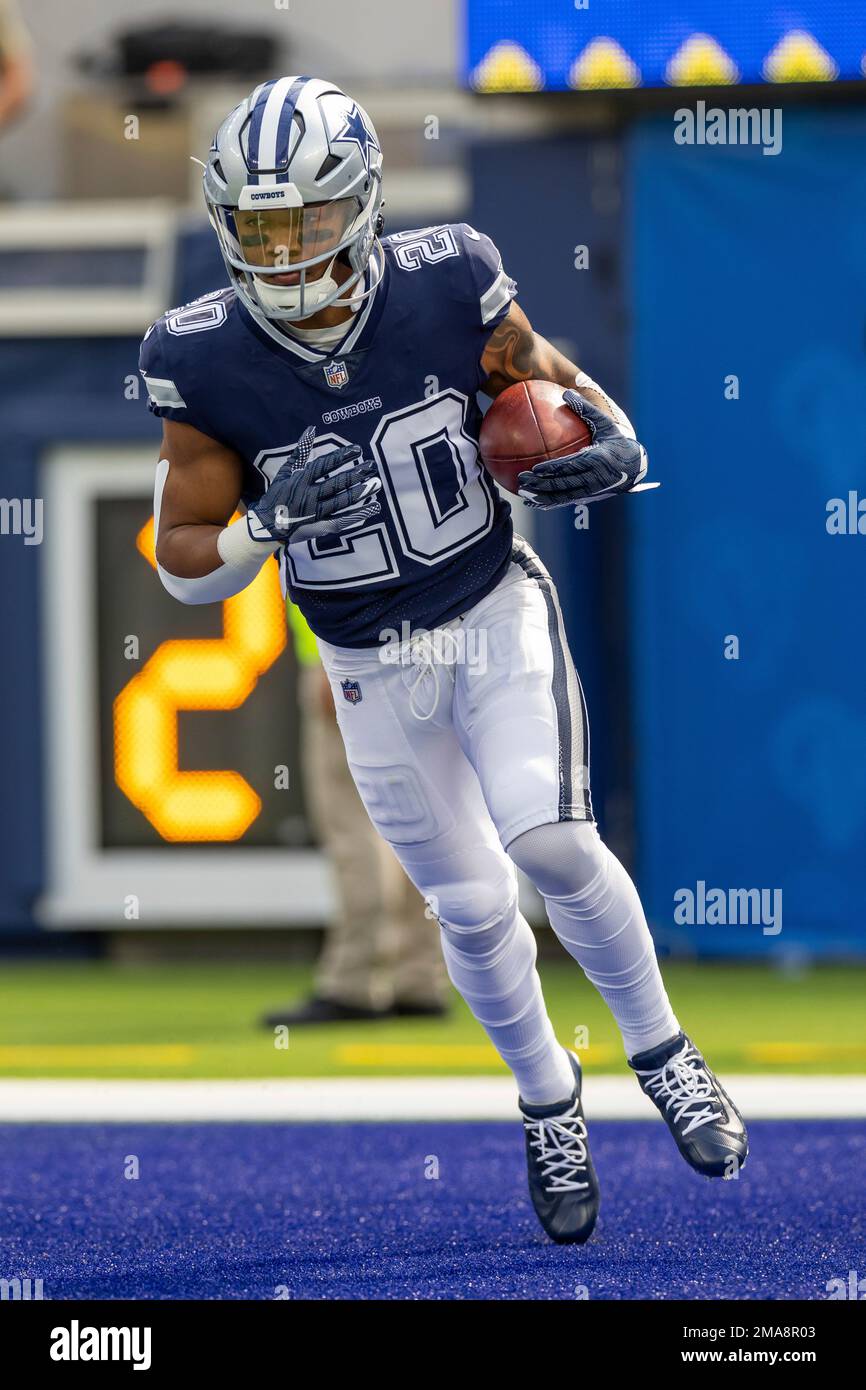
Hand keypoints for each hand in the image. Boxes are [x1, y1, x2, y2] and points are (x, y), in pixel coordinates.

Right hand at [247, 427, 381, 542]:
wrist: (267, 525)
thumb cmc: (277, 495)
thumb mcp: (285, 472)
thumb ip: (300, 451)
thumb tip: (311, 429)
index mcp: (301, 481)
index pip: (323, 466)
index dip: (341, 457)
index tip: (357, 449)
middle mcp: (309, 496)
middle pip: (335, 484)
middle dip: (355, 475)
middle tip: (372, 466)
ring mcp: (316, 512)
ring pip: (342, 502)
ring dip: (360, 493)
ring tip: (376, 483)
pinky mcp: (321, 526)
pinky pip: (343, 520)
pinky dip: (359, 514)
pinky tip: (373, 506)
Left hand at [517, 391, 647, 507]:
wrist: (634, 467)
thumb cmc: (615, 441)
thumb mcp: (605, 423)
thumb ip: (585, 409)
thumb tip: (565, 393)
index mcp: (597, 460)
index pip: (572, 466)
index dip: (554, 469)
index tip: (536, 467)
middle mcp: (593, 479)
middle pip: (563, 484)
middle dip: (541, 484)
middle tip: (521, 479)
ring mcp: (590, 491)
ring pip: (562, 497)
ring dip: (541, 497)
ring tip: (522, 493)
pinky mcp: (587, 499)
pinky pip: (564, 502)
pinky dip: (548, 504)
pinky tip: (532, 504)